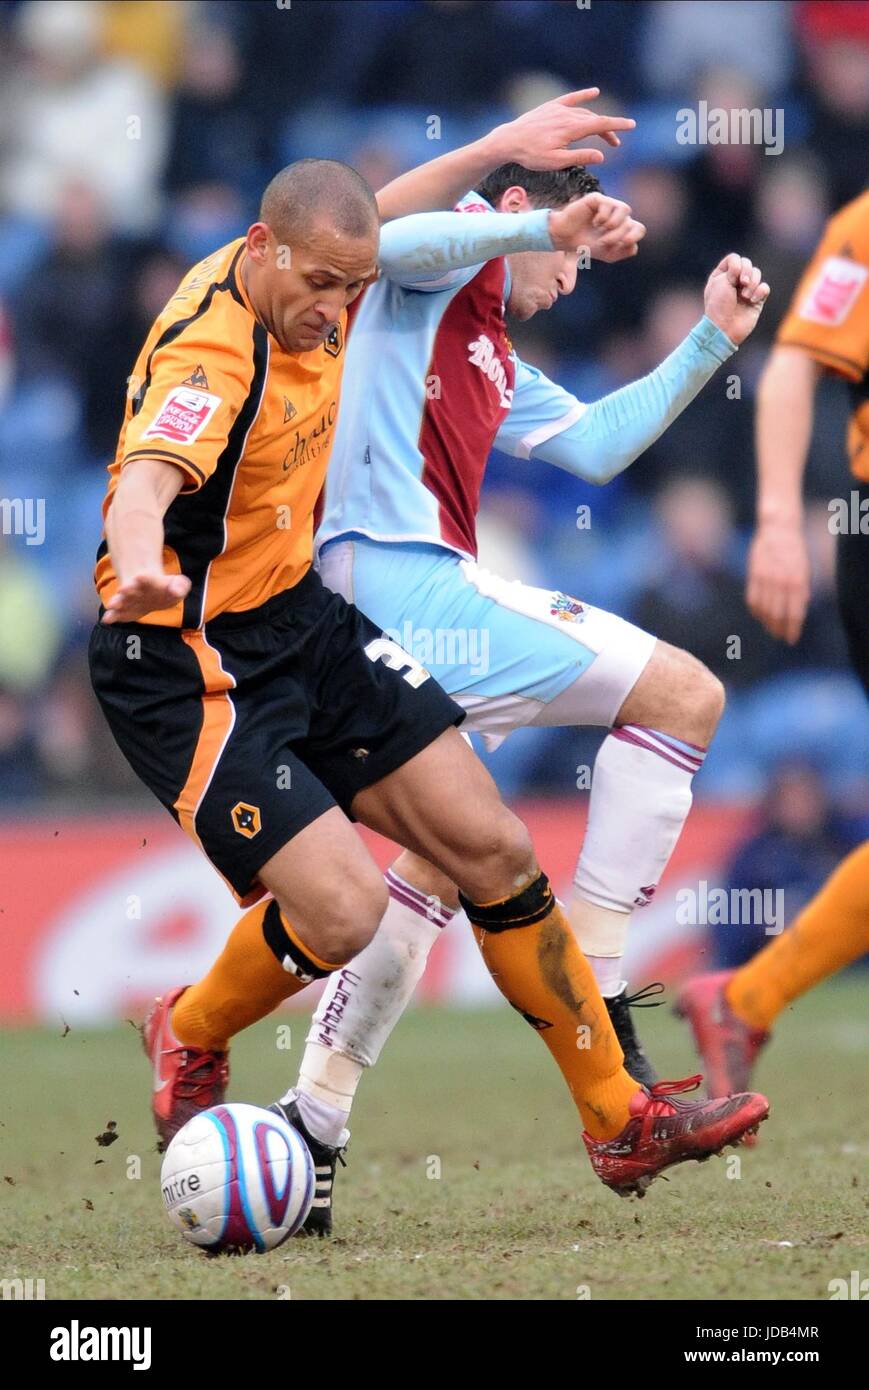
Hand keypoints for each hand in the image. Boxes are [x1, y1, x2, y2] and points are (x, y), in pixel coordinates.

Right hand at [102, 572, 190, 623]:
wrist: (152, 591)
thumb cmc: (167, 589)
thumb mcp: (179, 584)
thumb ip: (181, 587)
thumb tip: (176, 592)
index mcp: (151, 581)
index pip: (148, 579)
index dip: (146, 578)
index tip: (140, 576)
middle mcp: (136, 589)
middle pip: (132, 588)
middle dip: (129, 589)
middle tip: (124, 589)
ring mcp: (129, 599)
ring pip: (122, 599)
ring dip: (118, 602)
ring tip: (112, 605)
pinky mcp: (124, 610)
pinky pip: (117, 613)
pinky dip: (112, 616)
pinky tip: (107, 620)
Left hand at [489, 88, 635, 170]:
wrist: (509, 140)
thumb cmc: (532, 155)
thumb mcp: (556, 162)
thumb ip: (579, 158)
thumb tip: (601, 156)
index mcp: (570, 129)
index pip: (600, 124)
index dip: (617, 125)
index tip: (632, 125)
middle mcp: (567, 115)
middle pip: (594, 120)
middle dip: (608, 129)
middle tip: (616, 144)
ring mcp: (559, 109)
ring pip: (584, 113)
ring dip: (597, 121)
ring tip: (604, 132)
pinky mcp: (551, 107)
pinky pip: (571, 98)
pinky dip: (583, 96)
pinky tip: (594, 92)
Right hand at [585, 197, 645, 260]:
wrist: (566, 239)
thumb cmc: (587, 245)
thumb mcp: (608, 255)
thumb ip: (625, 252)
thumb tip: (634, 244)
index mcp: (623, 227)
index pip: (639, 229)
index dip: (634, 236)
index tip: (623, 243)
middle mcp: (618, 215)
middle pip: (630, 223)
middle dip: (617, 236)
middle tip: (601, 242)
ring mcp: (609, 205)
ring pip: (625, 209)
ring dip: (614, 224)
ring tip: (601, 230)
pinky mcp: (598, 198)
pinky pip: (609, 204)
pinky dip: (603, 216)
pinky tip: (594, 222)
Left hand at [704, 254, 769, 345]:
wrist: (724, 328)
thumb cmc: (719, 306)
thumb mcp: (720, 282)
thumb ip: (734, 268)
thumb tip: (744, 266)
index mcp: (722, 275)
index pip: (734, 258)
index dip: (736, 264)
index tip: (733, 276)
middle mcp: (734, 281)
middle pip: (747, 263)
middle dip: (747, 271)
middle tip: (742, 283)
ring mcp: (745, 290)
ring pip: (757, 274)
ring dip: (752, 283)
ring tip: (745, 296)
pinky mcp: (756, 299)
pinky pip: (764, 287)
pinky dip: (760, 292)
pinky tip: (752, 301)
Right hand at [745, 520, 810, 643]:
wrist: (778, 530)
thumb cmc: (795, 552)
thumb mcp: (805, 571)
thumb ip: (802, 591)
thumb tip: (798, 612)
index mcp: (797, 582)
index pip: (794, 614)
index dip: (792, 630)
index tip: (791, 640)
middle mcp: (781, 582)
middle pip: (777, 615)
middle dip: (778, 629)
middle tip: (780, 637)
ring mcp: (765, 579)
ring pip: (763, 610)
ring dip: (766, 623)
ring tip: (770, 629)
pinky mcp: (754, 575)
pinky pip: (752, 600)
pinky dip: (755, 611)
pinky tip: (760, 616)